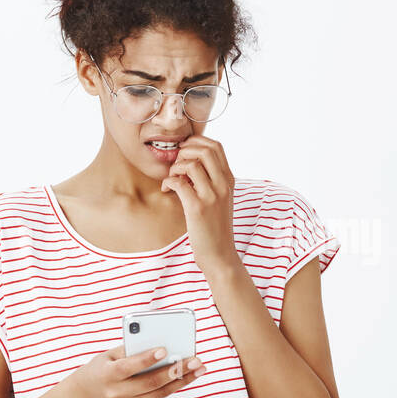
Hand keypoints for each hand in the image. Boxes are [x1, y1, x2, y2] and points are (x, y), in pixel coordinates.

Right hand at [74, 344, 206, 397]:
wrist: (89, 395)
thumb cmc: (104, 367)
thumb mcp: (110, 355)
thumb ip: (132, 349)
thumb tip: (163, 346)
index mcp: (107, 375)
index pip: (128, 368)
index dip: (146, 359)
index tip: (165, 349)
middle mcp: (116, 394)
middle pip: (150, 383)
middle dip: (175, 370)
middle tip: (195, 360)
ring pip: (160, 393)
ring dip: (182, 380)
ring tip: (199, 368)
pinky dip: (172, 386)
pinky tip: (185, 376)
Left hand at [161, 135, 240, 274]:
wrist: (220, 255)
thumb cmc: (215, 228)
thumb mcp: (221, 200)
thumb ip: (212, 180)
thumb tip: (193, 162)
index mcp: (229, 181)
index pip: (217, 146)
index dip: (196, 142)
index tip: (184, 151)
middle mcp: (223, 185)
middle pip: (204, 150)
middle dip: (185, 151)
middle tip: (176, 164)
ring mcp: (212, 196)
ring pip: (190, 164)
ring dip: (175, 168)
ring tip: (172, 179)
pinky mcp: (197, 208)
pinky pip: (178, 182)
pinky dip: (167, 182)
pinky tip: (166, 190)